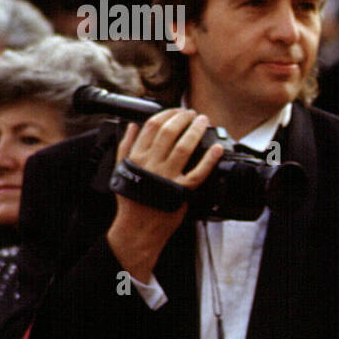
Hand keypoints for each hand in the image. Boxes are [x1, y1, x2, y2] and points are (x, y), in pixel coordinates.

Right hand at [106, 109, 223, 282]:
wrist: (137, 227)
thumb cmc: (131, 199)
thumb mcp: (121, 169)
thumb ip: (125, 146)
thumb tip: (131, 126)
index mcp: (137, 157)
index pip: (152, 126)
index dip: (168, 114)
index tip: (178, 110)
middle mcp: (151, 164)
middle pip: (169, 132)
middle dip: (183, 118)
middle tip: (193, 113)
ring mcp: (167, 177)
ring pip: (184, 147)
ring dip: (196, 130)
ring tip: (203, 121)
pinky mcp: (181, 191)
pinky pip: (198, 173)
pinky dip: (209, 159)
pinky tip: (217, 148)